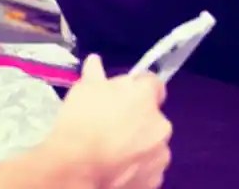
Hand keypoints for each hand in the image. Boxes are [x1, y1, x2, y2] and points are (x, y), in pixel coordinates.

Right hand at [38, 55, 172, 188]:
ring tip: (112, 151)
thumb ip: (95, 74)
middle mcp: (161, 125)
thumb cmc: (81, 122)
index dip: (139, 87)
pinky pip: (148, 168)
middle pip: (153, 117)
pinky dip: (136, 168)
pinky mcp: (155, 181)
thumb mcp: (83, 90)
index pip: (153, 83)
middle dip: (138, 119)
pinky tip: (116, 168)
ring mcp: (160, 155)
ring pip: (152, 145)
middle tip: (113, 125)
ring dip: (139, 145)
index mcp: (146, 98)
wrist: (77, 167)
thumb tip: (95, 61)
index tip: (123, 94)